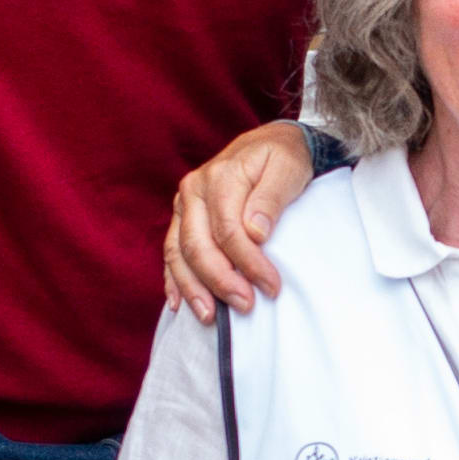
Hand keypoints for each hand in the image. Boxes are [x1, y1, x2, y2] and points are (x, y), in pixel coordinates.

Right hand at [160, 122, 320, 321]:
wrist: (270, 142)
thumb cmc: (283, 157)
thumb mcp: (287, 167)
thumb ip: (271, 198)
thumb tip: (256, 232)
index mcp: (219, 177)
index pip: (229, 231)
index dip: (248, 263)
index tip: (271, 287)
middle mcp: (194, 191)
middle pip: (198, 245)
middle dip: (220, 281)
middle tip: (246, 306)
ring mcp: (184, 205)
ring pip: (178, 253)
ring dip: (193, 288)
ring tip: (210, 317)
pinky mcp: (182, 217)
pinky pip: (171, 253)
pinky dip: (174, 280)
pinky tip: (179, 304)